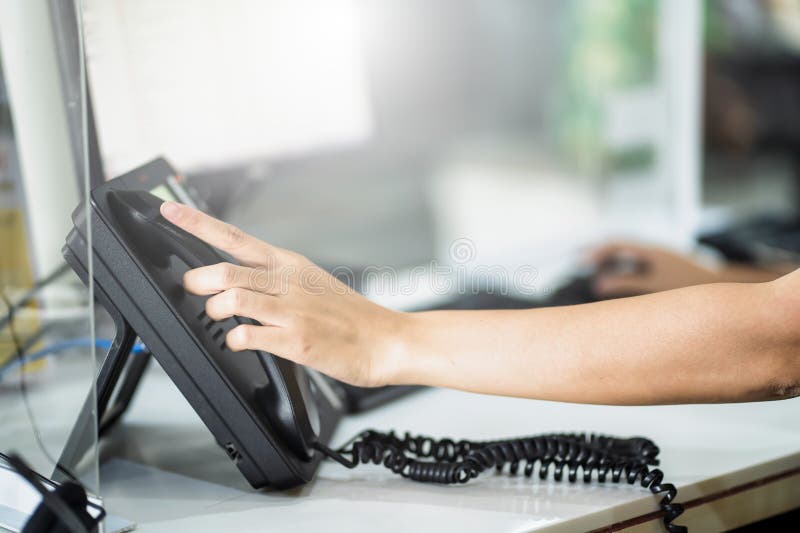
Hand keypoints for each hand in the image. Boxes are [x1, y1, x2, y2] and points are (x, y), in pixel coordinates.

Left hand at [160, 201, 407, 386]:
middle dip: (197, 281)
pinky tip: (241, 342)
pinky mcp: (296, 340)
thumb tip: (236, 279)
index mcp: (288, 264)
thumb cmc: (349, 315)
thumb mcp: (312, 282)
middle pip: (224, 270)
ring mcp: (291, 311)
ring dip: (215, 310)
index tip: (168, 211)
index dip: (197, 223)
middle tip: (195, 290)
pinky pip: (248, 336)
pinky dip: (234, 340)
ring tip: (220, 318)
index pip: (234, 236)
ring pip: (232, 300)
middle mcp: (287, 283)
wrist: (384, 339)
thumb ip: (274, 278)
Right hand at [589, 241, 719, 296]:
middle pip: (620, 246)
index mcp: (651, 250)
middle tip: (579, 259)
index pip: (617, 244)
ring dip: (611, 261)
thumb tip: (598, 285)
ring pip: (629, 256)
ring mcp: (660, 260)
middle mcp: (654, 252)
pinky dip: (623, 270)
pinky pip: (637, 266)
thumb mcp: (654, 287)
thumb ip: (625, 284)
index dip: (596, 251)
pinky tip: (616, 281)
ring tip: (595, 271)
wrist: (723, 287)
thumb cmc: (689, 286)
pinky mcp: (664, 270)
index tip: (580, 260)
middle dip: (599, 252)